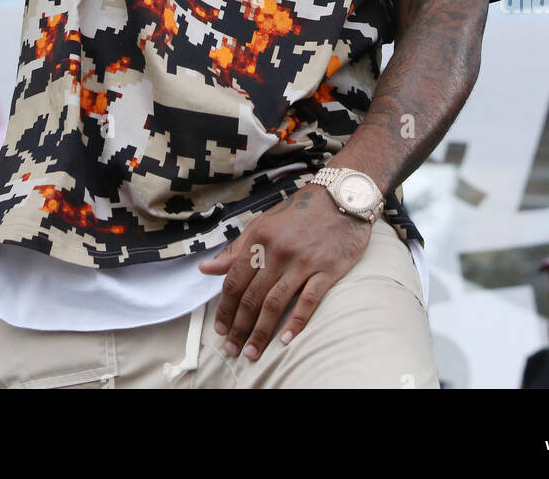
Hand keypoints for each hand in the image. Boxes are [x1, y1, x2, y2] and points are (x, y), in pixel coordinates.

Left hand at [198, 183, 370, 359]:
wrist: (342, 196)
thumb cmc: (300, 211)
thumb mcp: (264, 223)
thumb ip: (236, 249)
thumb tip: (207, 268)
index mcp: (260, 238)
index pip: (234, 281)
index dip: (225, 308)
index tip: (219, 328)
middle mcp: (278, 250)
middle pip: (252, 297)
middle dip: (239, 327)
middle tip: (232, 349)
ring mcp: (303, 261)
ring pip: (275, 303)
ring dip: (261, 332)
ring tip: (252, 352)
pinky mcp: (327, 269)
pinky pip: (307, 301)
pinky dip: (295, 322)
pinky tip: (284, 340)